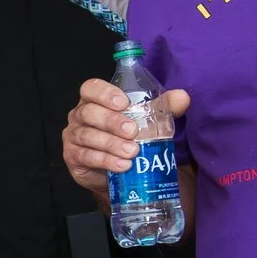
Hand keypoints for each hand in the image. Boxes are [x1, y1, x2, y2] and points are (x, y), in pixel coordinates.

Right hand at [63, 77, 191, 195]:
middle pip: (89, 112)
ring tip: (132, 152)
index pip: (91, 88)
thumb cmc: (129, 137)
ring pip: (88, 136)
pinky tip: (122, 165)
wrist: (118, 170)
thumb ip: (163, 107)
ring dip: (111, 144)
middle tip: (133, 131)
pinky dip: (106, 160)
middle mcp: (80, 115)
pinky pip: (86, 157)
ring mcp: (73, 137)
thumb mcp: (147, 119)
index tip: (124, 103)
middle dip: (111, 121)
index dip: (104, 93)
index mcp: (95, 100)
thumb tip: (182, 97)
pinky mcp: (73, 157)